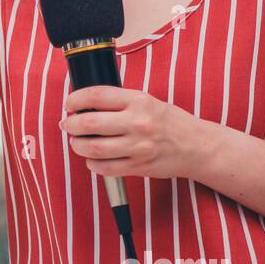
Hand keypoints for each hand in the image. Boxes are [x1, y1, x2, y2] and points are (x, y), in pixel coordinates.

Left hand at [60, 85, 208, 179]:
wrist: (196, 146)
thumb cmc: (169, 122)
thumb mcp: (147, 101)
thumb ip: (119, 102)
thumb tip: (85, 105)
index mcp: (138, 101)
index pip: (96, 95)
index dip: (75, 99)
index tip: (70, 104)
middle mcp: (138, 123)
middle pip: (89, 123)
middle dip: (71, 124)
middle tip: (68, 125)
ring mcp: (138, 147)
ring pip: (94, 148)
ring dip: (78, 145)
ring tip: (77, 142)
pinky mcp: (139, 167)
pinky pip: (105, 168)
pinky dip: (92, 163)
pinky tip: (92, 158)